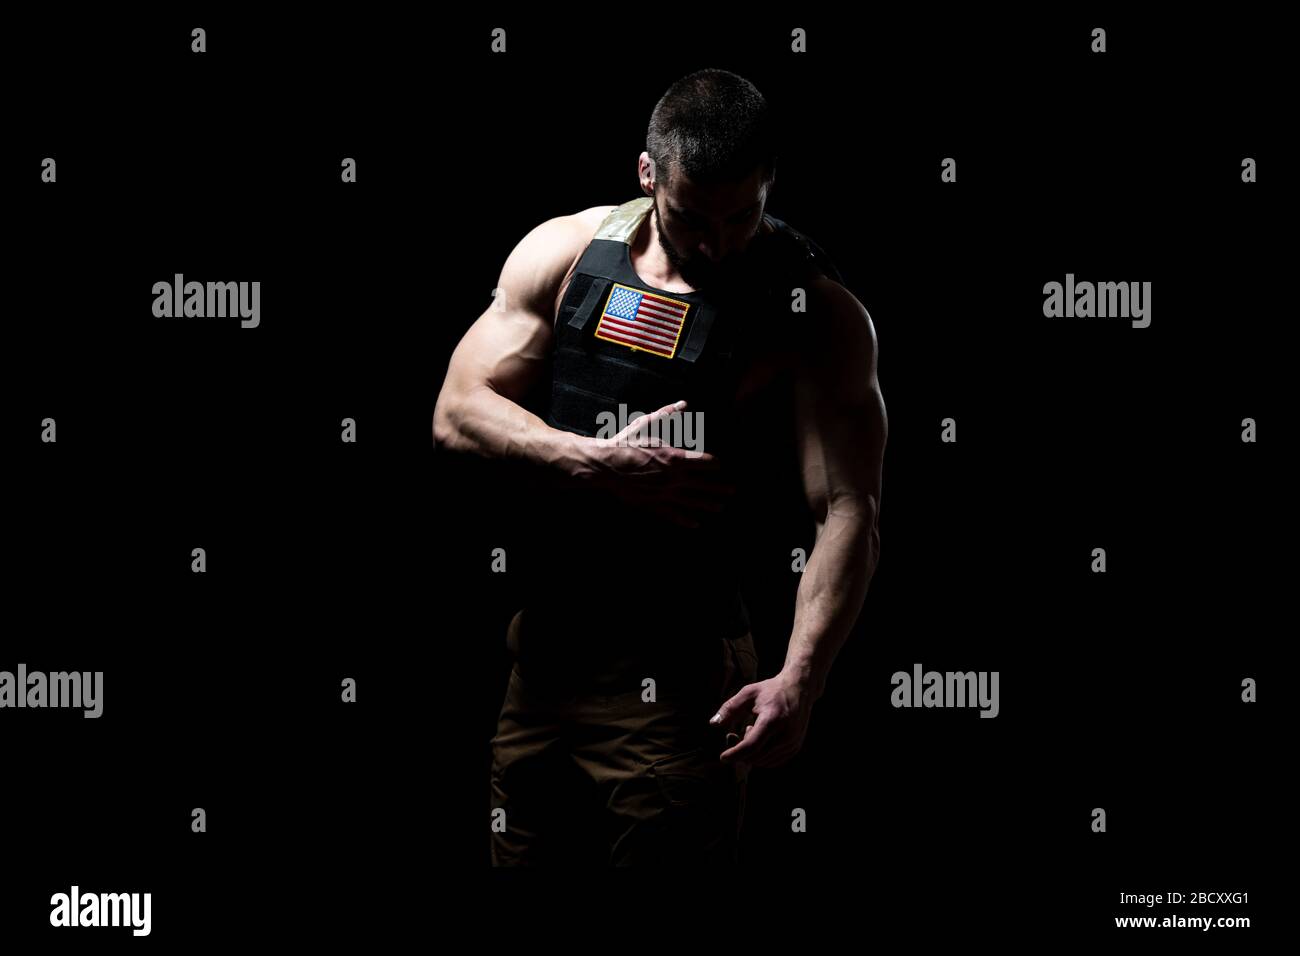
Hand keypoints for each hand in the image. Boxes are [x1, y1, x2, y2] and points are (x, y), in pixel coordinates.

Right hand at [573, 400, 735, 528]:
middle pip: (704, 484)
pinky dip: (685, 519)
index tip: (720, 465)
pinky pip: (673, 514)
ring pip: (692, 501)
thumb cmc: (625, 442)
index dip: (715, 463)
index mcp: (674, 457)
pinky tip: (696, 524)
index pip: (704, 462)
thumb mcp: (646, 424)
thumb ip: (667, 414)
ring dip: (708, 504)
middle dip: (720, 488)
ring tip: (721, 507)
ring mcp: (664, 493)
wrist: (604, 465)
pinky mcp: (652, 504)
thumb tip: (683, 403)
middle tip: (733, 491)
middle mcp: (673, 478)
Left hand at [710, 670, 814, 770]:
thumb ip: (730, 708)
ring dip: (751, 754)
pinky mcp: (795, 747)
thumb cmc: (771, 690)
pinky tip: (759, 740)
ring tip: (749, 731)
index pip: (752, 745)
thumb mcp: (748, 693)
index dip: (735, 754)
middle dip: (740, 752)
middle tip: (732, 736)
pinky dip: (761, 756)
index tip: (723, 757)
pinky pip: (773, 762)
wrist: (799, 690)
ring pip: (764, 761)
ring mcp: (792, 742)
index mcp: (772, 719)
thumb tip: (713, 724)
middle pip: (756, 756)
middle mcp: (785, 734)